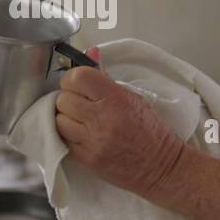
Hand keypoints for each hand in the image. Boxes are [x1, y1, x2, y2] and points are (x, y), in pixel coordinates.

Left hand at [54, 46, 185, 200]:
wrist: (161, 167)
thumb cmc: (150, 131)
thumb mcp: (134, 97)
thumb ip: (106, 77)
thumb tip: (90, 53)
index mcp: (116, 99)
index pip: (78, 77)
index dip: (74, 78)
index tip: (79, 83)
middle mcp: (102, 119)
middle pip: (64, 98)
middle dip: (69, 98)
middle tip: (81, 102)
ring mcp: (93, 141)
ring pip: (59, 119)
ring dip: (66, 117)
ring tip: (81, 119)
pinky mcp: (87, 159)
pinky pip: (63, 139)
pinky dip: (68, 134)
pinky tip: (81, 134)